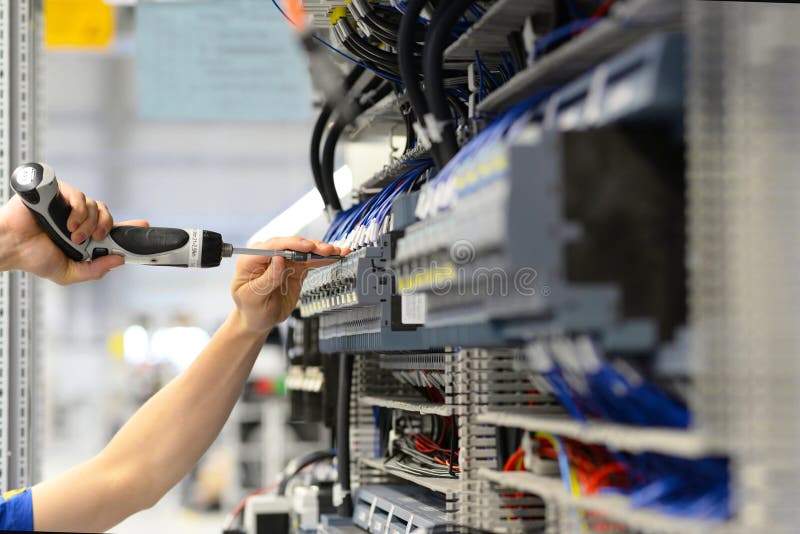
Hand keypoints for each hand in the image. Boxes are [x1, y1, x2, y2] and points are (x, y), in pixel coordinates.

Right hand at [0, 182, 148, 284]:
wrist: (10, 246)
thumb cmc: (33, 258)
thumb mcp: (69, 273)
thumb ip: (94, 270)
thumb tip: (118, 260)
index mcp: (83, 236)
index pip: (111, 229)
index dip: (129, 226)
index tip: (143, 225)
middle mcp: (78, 219)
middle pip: (107, 214)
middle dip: (106, 227)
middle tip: (95, 237)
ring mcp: (68, 206)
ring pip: (96, 205)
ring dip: (89, 222)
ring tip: (74, 234)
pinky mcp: (57, 194)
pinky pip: (79, 196)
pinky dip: (79, 211)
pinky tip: (69, 223)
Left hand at [230, 236, 345, 334]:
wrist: (258, 320)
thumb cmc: (251, 309)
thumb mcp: (254, 297)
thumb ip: (267, 278)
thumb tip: (279, 259)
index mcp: (251, 260)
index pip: (272, 246)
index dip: (291, 244)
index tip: (307, 247)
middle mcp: (267, 256)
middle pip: (291, 245)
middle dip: (310, 246)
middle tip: (326, 250)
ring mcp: (283, 260)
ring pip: (303, 251)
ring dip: (320, 250)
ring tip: (336, 252)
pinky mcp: (295, 268)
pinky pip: (310, 260)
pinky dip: (323, 259)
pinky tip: (335, 256)